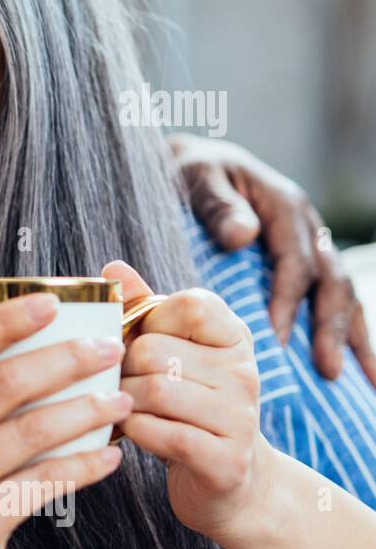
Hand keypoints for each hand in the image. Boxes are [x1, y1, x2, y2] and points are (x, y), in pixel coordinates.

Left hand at [106, 259, 277, 543]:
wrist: (228, 482)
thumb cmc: (185, 408)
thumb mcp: (170, 353)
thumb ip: (143, 310)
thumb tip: (112, 268)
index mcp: (233, 337)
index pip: (188, 304)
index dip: (149, 320)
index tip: (142, 342)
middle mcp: (244, 372)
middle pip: (155, 350)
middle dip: (122, 369)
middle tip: (119, 384)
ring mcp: (240, 417)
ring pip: (156, 391)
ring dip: (124, 401)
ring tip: (122, 408)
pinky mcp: (226, 459)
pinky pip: (163, 433)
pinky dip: (135, 431)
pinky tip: (132, 432)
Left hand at [168, 132, 375, 384]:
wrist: (196, 165)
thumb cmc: (190, 174)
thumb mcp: (199, 179)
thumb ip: (218, 205)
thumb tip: (243, 235)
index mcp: (285, 206)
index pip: (295, 260)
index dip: (289, 300)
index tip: (278, 339)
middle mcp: (308, 227)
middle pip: (332, 281)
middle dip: (333, 328)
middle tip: (328, 371)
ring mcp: (313, 245)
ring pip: (344, 293)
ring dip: (353, 337)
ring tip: (366, 382)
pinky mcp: (309, 263)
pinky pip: (334, 299)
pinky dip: (348, 331)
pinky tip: (359, 368)